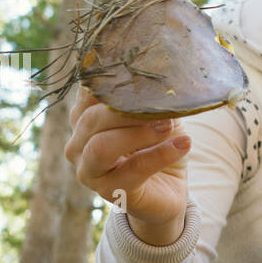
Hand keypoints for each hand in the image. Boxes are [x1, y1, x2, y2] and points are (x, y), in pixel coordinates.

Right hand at [64, 84, 190, 243]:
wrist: (168, 190)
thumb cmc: (157, 146)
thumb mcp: (153, 115)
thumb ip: (147, 97)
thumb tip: (159, 74)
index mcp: (83, 118)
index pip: (87, 93)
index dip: (109, 80)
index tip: (138, 71)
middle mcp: (77, 144)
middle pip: (91, 119)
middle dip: (127, 111)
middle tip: (163, 107)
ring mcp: (88, 170)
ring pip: (102, 146)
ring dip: (139, 133)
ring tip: (170, 126)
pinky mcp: (110, 191)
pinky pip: (133, 169)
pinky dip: (161, 154)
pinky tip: (183, 144)